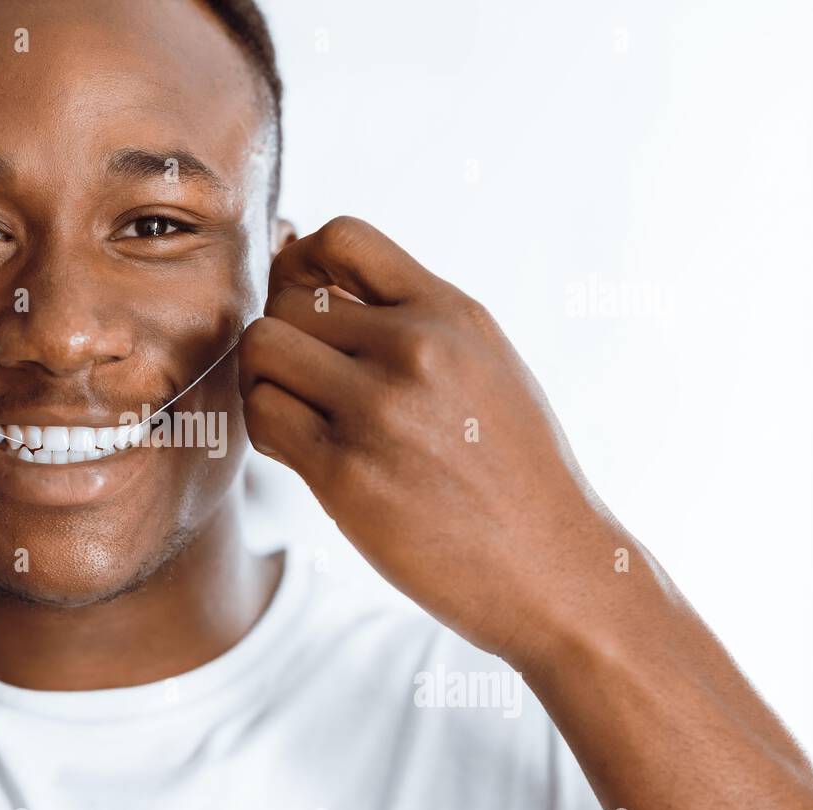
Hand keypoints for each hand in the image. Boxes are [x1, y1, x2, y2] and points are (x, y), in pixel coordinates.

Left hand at [239, 217, 620, 661]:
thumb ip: (415, 319)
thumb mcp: (485, 364)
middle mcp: (416, 348)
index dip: (303, 263)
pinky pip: (263, 417)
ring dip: (265, 382)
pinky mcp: (345, 473)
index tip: (309, 304)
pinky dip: (269, 431)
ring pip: (260, 351)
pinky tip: (303, 451)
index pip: (342, 236)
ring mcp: (379, 409)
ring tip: (300, 414)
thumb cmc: (514, 470)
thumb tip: (317, 276)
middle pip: (286, 300)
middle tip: (305, 381)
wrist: (552, 570)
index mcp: (452, 312)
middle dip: (283, 337)